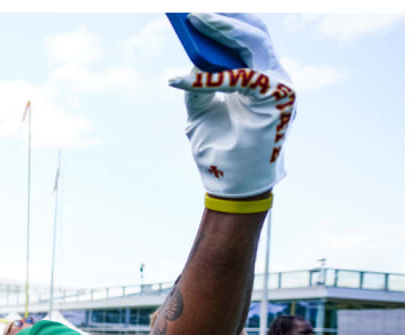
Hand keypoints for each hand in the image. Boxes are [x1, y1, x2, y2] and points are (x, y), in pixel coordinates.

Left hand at [169, 13, 294, 197]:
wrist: (233, 188)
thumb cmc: (220, 153)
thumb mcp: (200, 113)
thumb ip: (198, 85)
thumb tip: (191, 57)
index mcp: (260, 77)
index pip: (248, 38)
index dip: (226, 20)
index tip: (200, 10)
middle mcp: (275, 77)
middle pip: (255, 32)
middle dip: (227, 16)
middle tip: (196, 8)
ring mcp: (279, 87)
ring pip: (254, 43)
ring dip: (222, 29)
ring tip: (194, 19)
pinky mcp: (276, 101)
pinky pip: (242, 78)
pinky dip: (210, 77)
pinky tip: (181, 79)